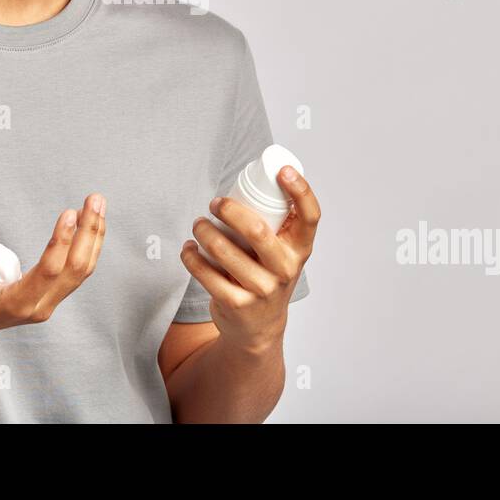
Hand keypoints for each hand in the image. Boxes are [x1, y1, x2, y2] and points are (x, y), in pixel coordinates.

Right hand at [0, 192, 106, 346]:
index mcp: (14, 305)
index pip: (48, 272)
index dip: (61, 242)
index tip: (70, 213)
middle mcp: (37, 307)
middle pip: (74, 270)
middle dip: (88, 233)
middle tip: (96, 199)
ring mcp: (46, 304)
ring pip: (81, 271)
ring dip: (93, 237)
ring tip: (97, 204)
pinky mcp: (49, 297)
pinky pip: (76, 272)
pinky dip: (86, 246)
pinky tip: (89, 224)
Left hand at [180, 166, 318, 353]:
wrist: (259, 328)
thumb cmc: (267, 276)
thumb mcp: (281, 253)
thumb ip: (274, 224)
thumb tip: (254, 178)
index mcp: (299, 249)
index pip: (310, 217)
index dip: (301, 190)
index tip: (282, 171)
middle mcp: (285, 269)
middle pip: (257, 231)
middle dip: (229, 210)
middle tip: (215, 203)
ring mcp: (262, 289)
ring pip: (224, 251)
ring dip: (204, 231)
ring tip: (198, 224)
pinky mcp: (238, 304)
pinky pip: (206, 273)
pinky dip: (191, 257)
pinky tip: (189, 249)